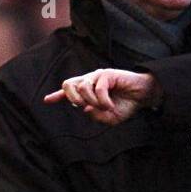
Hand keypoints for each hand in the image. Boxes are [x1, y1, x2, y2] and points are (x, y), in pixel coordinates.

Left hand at [43, 68, 160, 125]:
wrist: (143, 97)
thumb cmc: (127, 105)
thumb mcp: (109, 117)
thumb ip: (95, 115)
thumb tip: (84, 109)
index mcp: (89, 90)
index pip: (69, 91)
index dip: (58, 96)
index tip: (47, 100)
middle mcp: (90, 81)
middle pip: (68, 84)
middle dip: (71, 98)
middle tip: (82, 106)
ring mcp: (98, 76)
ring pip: (82, 87)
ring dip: (91, 102)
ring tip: (104, 108)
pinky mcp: (108, 74)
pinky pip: (98, 88)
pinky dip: (103, 101)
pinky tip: (110, 106)